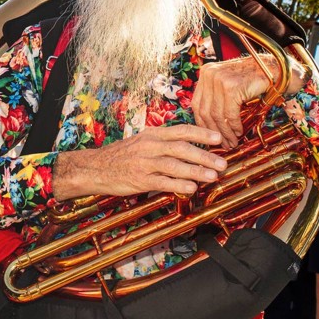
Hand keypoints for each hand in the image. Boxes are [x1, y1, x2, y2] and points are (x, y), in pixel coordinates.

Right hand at [52, 124, 226, 199]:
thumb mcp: (143, 141)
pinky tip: (192, 188)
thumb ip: (164, 143)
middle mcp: (150, 146)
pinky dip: (179, 184)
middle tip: (222, 163)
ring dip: (196, 171)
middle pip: (182, 148)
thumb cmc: (123, 155)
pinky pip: (163, 181)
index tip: (218, 138)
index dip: (201, 133)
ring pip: (175, 165)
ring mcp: (144, 163)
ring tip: (212, 176)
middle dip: (204, 155)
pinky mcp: (140, 179)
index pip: (182, 130)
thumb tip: (191, 149)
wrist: (96, 168)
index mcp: (153, 134)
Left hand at [192, 55, 304, 147]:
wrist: (274, 70)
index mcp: (206, 72)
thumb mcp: (227, 84)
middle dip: (213, 131)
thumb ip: (214, 97)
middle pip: (205, 110)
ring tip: (232, 142)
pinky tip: (239, 132)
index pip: (196, 104)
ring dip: (225, 132)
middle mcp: (209, 74)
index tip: (209, 136)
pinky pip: (230, 114)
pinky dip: (234, 126)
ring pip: (217, 114)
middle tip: (222, 144)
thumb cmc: (252, 79)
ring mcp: (220, 79)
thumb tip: (205, 124)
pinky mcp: (232, 87)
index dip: (202, 123)